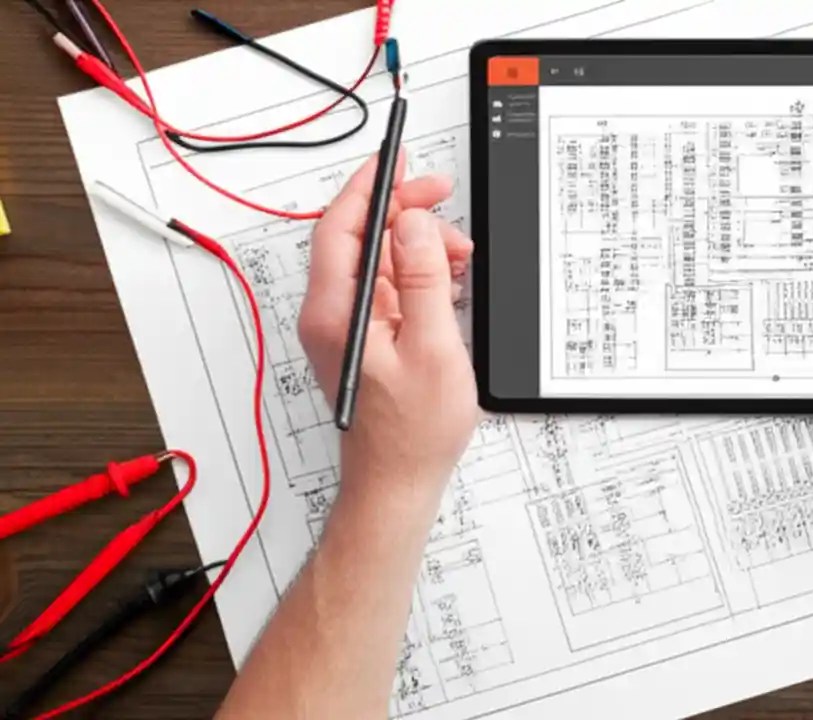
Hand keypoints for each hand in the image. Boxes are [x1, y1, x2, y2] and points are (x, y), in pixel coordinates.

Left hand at [298, 149, 478, 498]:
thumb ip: (421, 280)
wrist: (397, 485)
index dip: (370, 186)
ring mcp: (347, 328)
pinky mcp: (364, 340)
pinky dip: (415, 274)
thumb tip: (412, 224)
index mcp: (337, 313)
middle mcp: (332, 316)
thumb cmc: (412, 433)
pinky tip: (445, 281)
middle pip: (359, 238)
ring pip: (376, 261)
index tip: (399, 160)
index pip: (341, 227)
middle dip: (402, 211)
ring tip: (459, 256)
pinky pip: (386, 288)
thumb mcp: (432, 348)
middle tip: (443, 197)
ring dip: (416, 247)